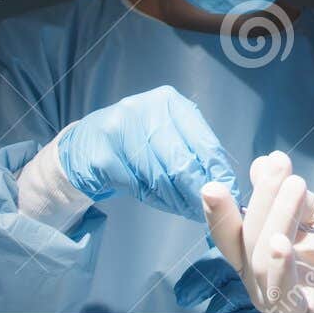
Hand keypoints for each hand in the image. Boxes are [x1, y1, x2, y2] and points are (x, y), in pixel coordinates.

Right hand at [58, 85, 237, 219]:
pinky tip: (164, 204)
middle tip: (210, 210)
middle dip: (199, 191)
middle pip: (183, 161)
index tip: (228, 194)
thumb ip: (194, 151)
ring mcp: (121, 130)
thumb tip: (223, 184)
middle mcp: (145, 109)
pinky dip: (155, 199)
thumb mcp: (167, 133)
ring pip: (161, 177)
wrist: (85, 146)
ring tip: (189, 210)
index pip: (204, 141)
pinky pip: (138, 185)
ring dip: (178, 200)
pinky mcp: (103, 154)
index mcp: (169, 102)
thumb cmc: (136, 141)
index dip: (218, 173)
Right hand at [202, 151, 313, 312]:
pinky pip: (283, 295)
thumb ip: (291, 195)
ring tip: (293, 187)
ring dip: (276, 219)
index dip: (220, 213)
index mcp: (260, 255)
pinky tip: (281, 243)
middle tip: (282, 169)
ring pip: (260, 262)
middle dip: (263, 199)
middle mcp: (261, 281)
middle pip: (247, 241)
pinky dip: (278, 267)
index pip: (232, 235)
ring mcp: (279, 302)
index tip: (214, 185)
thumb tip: (263, 163)